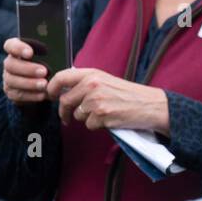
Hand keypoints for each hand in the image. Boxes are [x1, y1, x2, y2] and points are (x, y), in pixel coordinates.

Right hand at [1, 37, 49, 104]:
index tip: (30, 53)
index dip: (18, 48)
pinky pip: (17, 94)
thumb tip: (58, 50)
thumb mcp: (51, 56)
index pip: (10, 45)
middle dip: (27, 68)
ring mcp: (8, 78)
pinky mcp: (11, 92)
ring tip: (44, 85)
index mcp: (17, 49)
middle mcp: (9, 63)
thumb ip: (51, 51)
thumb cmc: (51, 64)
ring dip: (29, 83)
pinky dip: (30, 95)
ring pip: (12, 80)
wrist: (48, 84)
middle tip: (44, 71)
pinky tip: (42, 95)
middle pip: (10, 64)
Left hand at [47, 67, 169, 133]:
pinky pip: (89, 125)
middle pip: (64, 101)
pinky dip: (96, 126)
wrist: (151, 105)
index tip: (50, 96)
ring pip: (77, 115)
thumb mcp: (105, 80)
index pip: (61, 77)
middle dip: (64, 112)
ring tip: (103, 113)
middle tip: (66, 118)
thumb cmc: (127, 94)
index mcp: (91, 74)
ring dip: (86, 118)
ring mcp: (96, 100)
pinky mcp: (102, 115)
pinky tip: (109, 120)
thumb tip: (60, 91)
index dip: (51, 88)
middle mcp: (92, 85)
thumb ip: (84, 82)